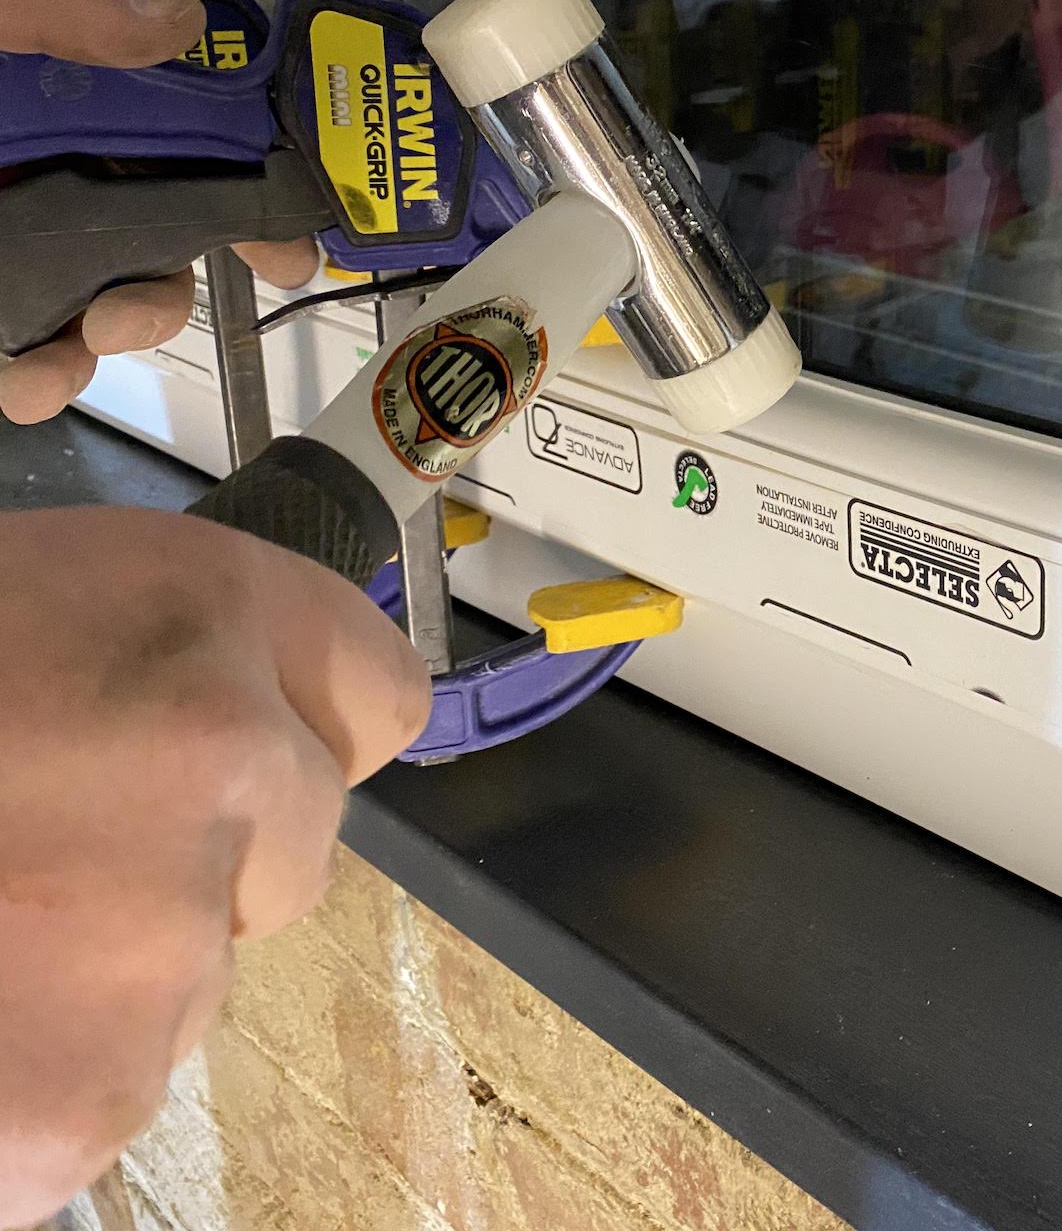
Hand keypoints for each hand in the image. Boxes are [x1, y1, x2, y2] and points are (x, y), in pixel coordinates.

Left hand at [0, 0, 319, 424]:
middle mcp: (22, 172)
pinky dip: (39, 379)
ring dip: (125, 329)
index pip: (157, 129)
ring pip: (91, 303)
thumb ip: (49, 6)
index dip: (240, 171)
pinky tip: (31, 377)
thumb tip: (177, 27)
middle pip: (145, 228)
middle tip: (257, 276)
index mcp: (30, 95)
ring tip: (95, 337)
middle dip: (193, 265)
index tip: (299, 217)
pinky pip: (18, 358)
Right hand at [0, 507, 428, 1222]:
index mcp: (198, 612)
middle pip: (289, 853)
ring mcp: (164, 944)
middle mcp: (230, 763)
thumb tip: (217, 746)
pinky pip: (94, 1097)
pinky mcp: (81, 1102)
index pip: (374, 697)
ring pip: (188, 980)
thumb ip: (132, 674)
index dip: (298, 733)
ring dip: (91, 974)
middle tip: (17, 855)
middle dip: (182, 866)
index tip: (236, 762)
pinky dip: (19, 1087)